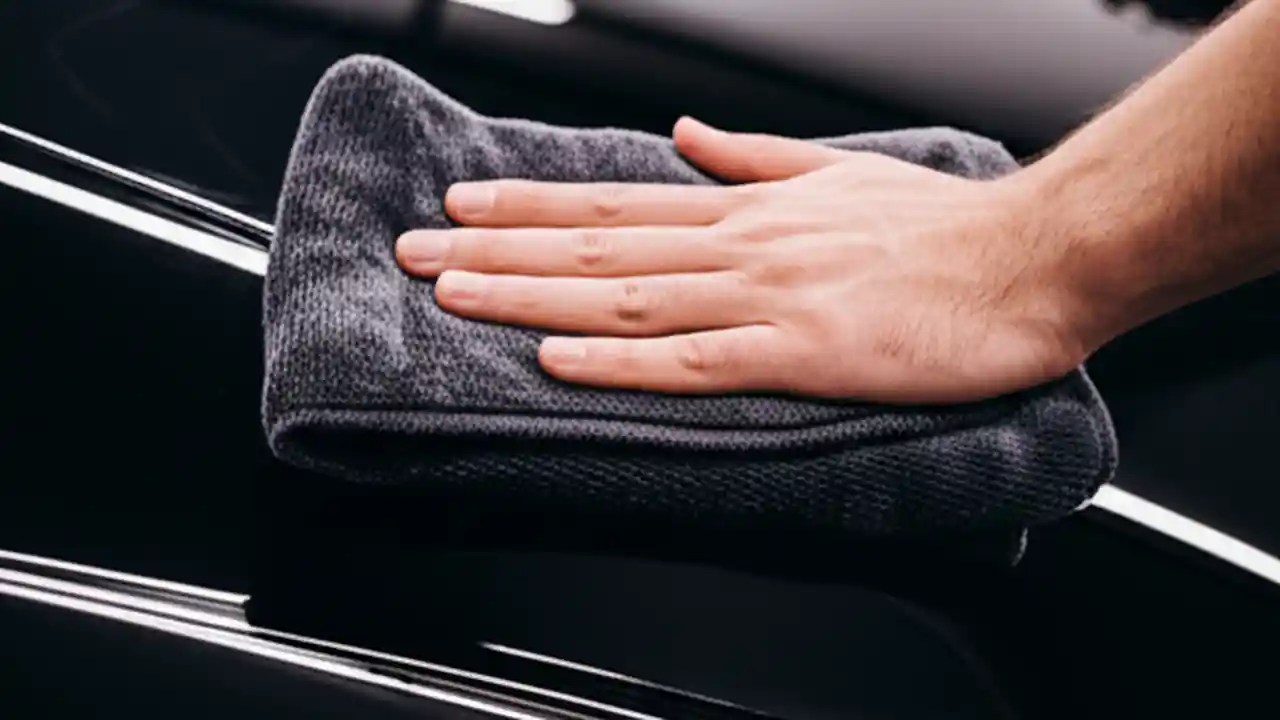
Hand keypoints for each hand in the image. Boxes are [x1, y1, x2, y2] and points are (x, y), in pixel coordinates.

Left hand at [395, 118, 1090, 403]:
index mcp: (749, 211)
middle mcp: (741, 246)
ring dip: (533, 295)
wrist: (1030, 259)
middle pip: (598, 248)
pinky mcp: (803, 354)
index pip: (615, 205)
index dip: (530, 206)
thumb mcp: (835, 173)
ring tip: (455, 295)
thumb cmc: (941, 228)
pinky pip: (694, 362)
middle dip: (497, 250)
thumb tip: (686, 133)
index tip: (462, 207)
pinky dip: (620, 361)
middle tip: (416, 253)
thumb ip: (752, 158)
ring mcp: (766, 298)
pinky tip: (559, 358)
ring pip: (626, 297)